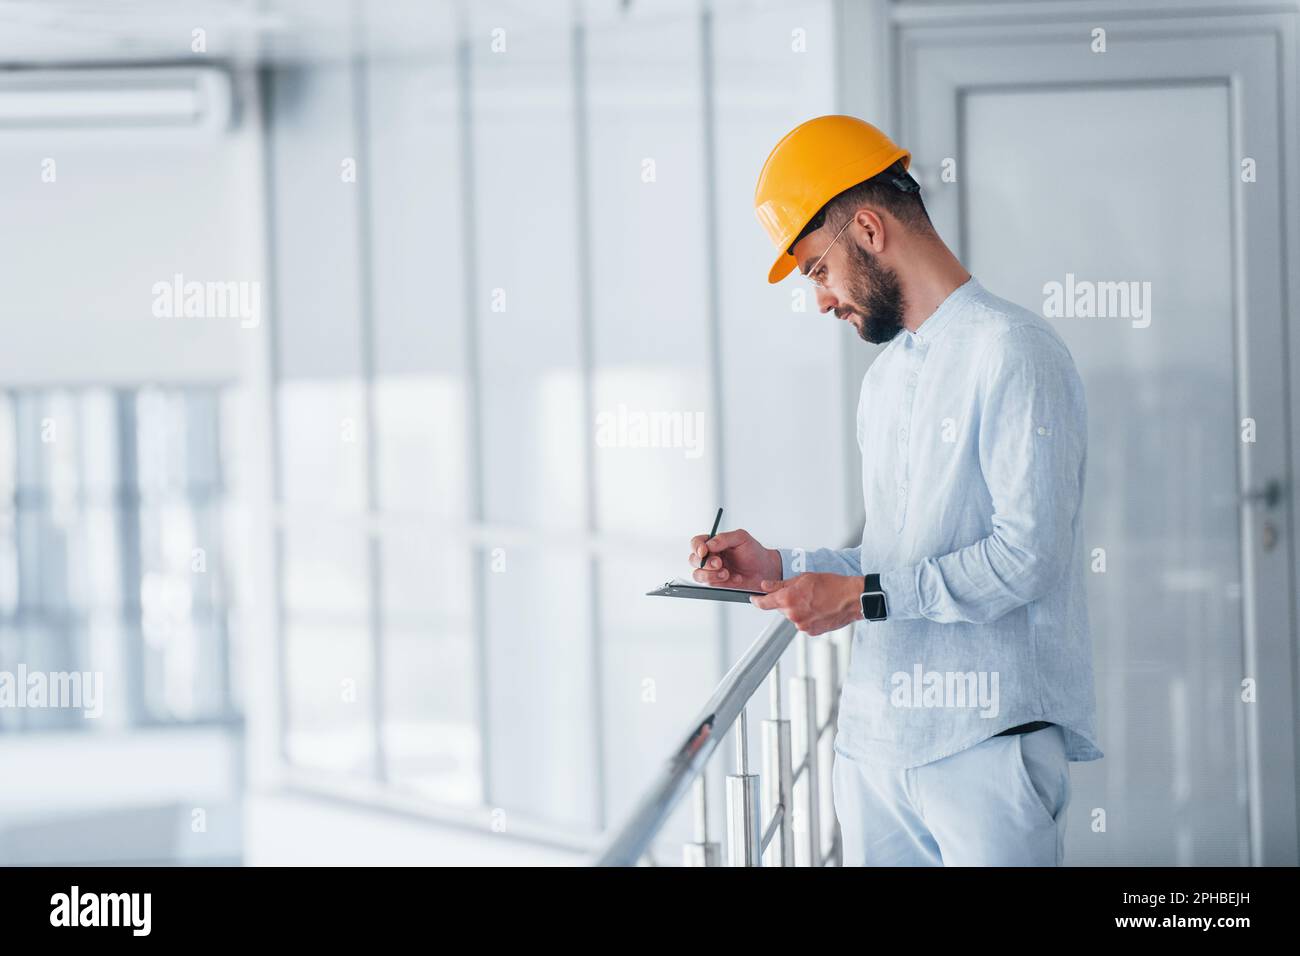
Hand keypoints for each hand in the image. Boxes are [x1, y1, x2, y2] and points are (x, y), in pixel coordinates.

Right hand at [688, 528, 781, 590]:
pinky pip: (710, 585)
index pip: (696, 543)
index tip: (704, 551)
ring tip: (727, 573)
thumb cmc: (754, 552)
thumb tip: (709, 544)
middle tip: (719, 564)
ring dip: (711, 575)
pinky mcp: (717, 584)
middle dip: (705, 563)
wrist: (765, 571)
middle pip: (693, 560)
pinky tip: (734, 579)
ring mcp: (712, 572)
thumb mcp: (741, 538)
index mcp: (713, 543)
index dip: (697, 547)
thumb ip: (723, 538)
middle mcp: (710, 557)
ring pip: (698, 575)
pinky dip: (721, 582)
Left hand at [749, 572, 863, 635]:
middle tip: (803, 593)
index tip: (754, 599)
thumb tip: (765, 586)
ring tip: (815, 600)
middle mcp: (793, 615)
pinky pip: (803, 623)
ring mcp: (802, 625)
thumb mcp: (803, 578)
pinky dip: (807, 616)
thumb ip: (780, 584)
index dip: (757, 600)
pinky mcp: (811, 632)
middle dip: (786, 601)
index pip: (764, 603)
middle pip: (781, 608)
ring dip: (798, 609)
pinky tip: (819, 609)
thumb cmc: (832, 585)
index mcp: (788, 599)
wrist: (852, 599)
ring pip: (792, 616)